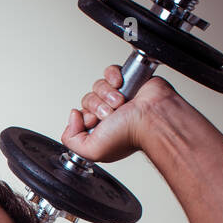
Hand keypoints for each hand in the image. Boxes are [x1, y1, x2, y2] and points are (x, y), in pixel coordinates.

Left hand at [60, 65, 177, 163]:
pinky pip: (109, 72)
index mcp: (100, 131)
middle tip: (110, 114)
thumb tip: (72, 117)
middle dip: (97, 106)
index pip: (78, 117)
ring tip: (120, 103)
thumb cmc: (129, 136)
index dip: (84, 117)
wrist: (152, 118)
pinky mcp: (126, 81)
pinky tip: (120, 85)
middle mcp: (109, 115)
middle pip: (87, 100)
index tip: (95, 122)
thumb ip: (71, 140)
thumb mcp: (91, 150)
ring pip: (97, 86)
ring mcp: (117, 97)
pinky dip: (112, 76)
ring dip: (107, 93)